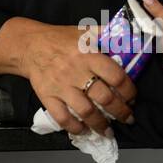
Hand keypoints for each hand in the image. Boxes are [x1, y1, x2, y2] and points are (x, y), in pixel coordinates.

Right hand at [20, 23, 136, 136]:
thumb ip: (107, 35)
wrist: (30, 45)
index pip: (115, 76)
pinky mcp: (47, 96)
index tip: (132, 98)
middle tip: (128, 118)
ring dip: (100, 124)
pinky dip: (75, 127)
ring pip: (85, 111)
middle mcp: (76, 72)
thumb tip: (130, 37)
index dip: (128, 91)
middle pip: (104, 98)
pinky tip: (84, 130)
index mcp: (89, 55)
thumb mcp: (85, 31)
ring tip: (109, 130)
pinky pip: (62, 117)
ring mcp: (61, 86)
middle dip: (120, 112)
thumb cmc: (61, 39)